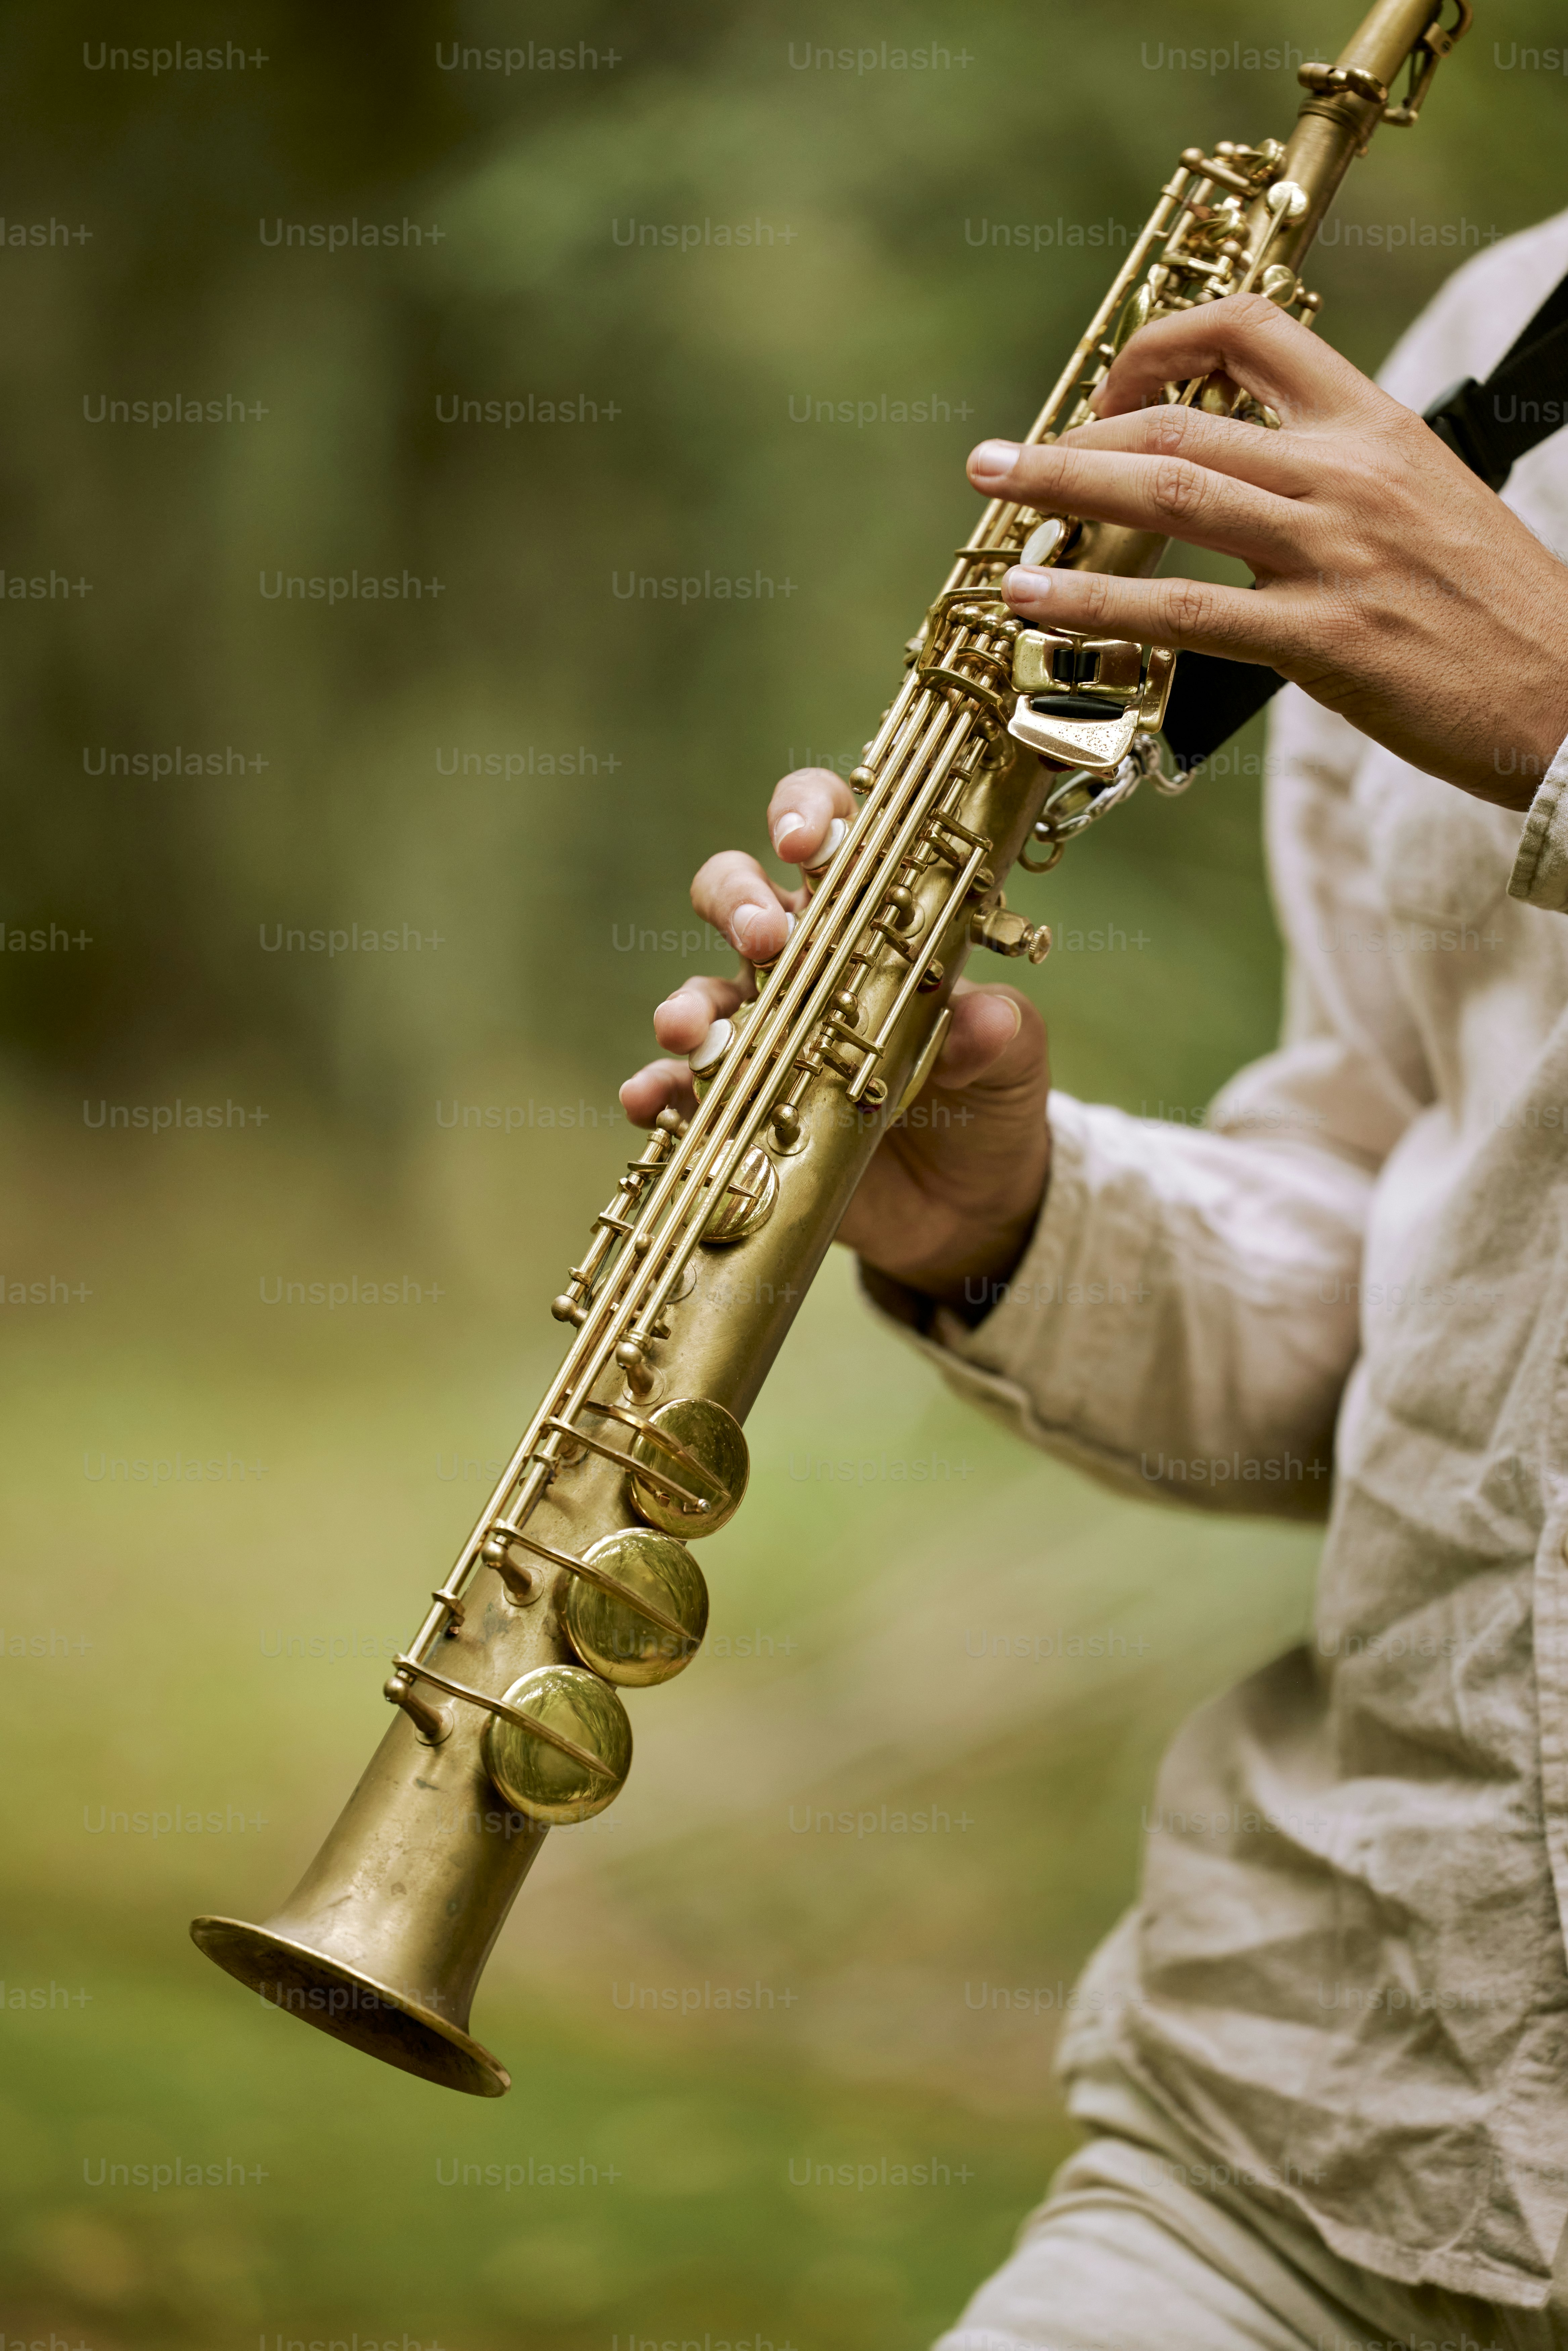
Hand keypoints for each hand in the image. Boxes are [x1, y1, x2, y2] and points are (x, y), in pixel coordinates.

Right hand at [619, 766, 1051, 1311]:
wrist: (969, 1206)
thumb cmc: (991, 1102)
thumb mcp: (1014, 1062)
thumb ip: (1001, 1033)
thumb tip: (983, 1018)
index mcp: (872, 926)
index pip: (831, 840)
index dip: (808, 816)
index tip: (804, 839)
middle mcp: (804, 967)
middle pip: (738, 895)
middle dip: (736, 901)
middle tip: (760, 937)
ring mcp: (765, 1035)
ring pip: (700, 992)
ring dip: (686, 1004)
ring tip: (688, 1030)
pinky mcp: (741, 1107)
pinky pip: (679, 1090)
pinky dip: (658, 1090)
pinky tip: (652, 1099)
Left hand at [967, 291, 1567, 810]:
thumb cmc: (1495, 613)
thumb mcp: (1424, 507)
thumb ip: (1338, 484)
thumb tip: (1257, 490)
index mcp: (1375, 428)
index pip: (1253, 332)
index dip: (1162, 344)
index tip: (1111, 389)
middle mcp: (1346, 475)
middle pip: (1180, 423)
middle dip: (1074, 435)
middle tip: (1001, 459)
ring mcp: (1332, 554)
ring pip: (1168, 498)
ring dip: (1063, 491)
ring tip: (995, 493)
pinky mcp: (1323, 638)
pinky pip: (1184, 612)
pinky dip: (1095, 606)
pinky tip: (1037, 603)